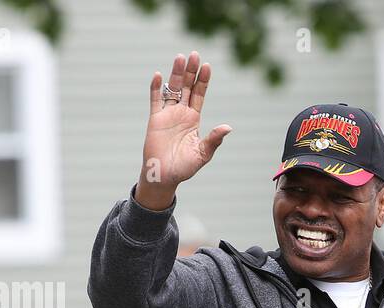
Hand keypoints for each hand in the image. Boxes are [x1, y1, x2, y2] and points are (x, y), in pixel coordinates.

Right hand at [137, 51, 231, 209]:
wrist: (164, 176)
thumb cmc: (185, 168)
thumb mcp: (203, 153)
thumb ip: (214, 139)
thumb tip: (228, 127)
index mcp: (193, 119)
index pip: (199, 95)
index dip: (203, 81)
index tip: (207, 66)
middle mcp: (181, 113)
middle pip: (186, 87)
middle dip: (190, 71)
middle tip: (194, 54)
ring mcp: (167, 115)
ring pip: (172, 89)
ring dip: (176, 74)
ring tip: (180, 57)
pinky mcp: (155, 119)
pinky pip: (155, 100)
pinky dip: (156, 88)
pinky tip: (159, 75)